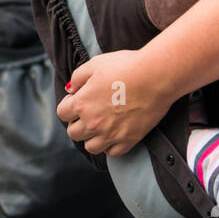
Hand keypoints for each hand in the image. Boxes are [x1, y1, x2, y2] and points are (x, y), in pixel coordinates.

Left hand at [55, 48, 175, 156]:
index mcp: (82, 103)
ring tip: (101, 125)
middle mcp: (93, 123)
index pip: (62, 113)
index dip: (68, 106)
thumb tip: (70, 89)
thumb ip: (78, 78)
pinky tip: (114, 133)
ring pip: (90, 147)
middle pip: (73, 133)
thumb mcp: (96, 64)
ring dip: (92, 137)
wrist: (156, 77)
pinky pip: (112, 153)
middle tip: (89, 113)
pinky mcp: (129, 140)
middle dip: (77, 123)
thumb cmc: (126, 67)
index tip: (77, 100)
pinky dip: (110, 145)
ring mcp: (111, 134)